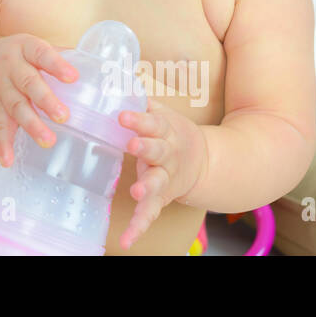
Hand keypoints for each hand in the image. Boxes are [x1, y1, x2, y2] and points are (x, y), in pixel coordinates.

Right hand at [0, 34, 78, 166]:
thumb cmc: (17, 56)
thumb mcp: (33, 47)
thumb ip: (60, 56)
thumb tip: (99, 67)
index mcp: (25, 49)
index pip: (41, 54)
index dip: (56, 65)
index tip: (73, 77)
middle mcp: (10, 68)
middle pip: (28, 83)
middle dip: (45, 100)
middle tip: (64, 116)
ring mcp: (1, 89)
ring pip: (16, 107)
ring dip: (31, 125)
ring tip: (48, 141)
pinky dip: (3, 144)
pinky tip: (8, 160)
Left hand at [115, 99, 207, 249]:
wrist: (203, 161)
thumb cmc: (170, 132)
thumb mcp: (161, 113)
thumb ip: (139, 100)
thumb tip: (112, 75)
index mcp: (165, 131)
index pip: (152, 122)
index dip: (139, 119)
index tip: (123, 116)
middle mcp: (167, 155)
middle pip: (157, 151)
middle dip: (146, 147)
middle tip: (133, 145)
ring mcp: (165, 178)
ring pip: (157, 183)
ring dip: (146, 187)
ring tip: (135, 193)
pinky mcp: (162, 199)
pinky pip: (150, 215)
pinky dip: (138, 228)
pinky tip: (126, 240)